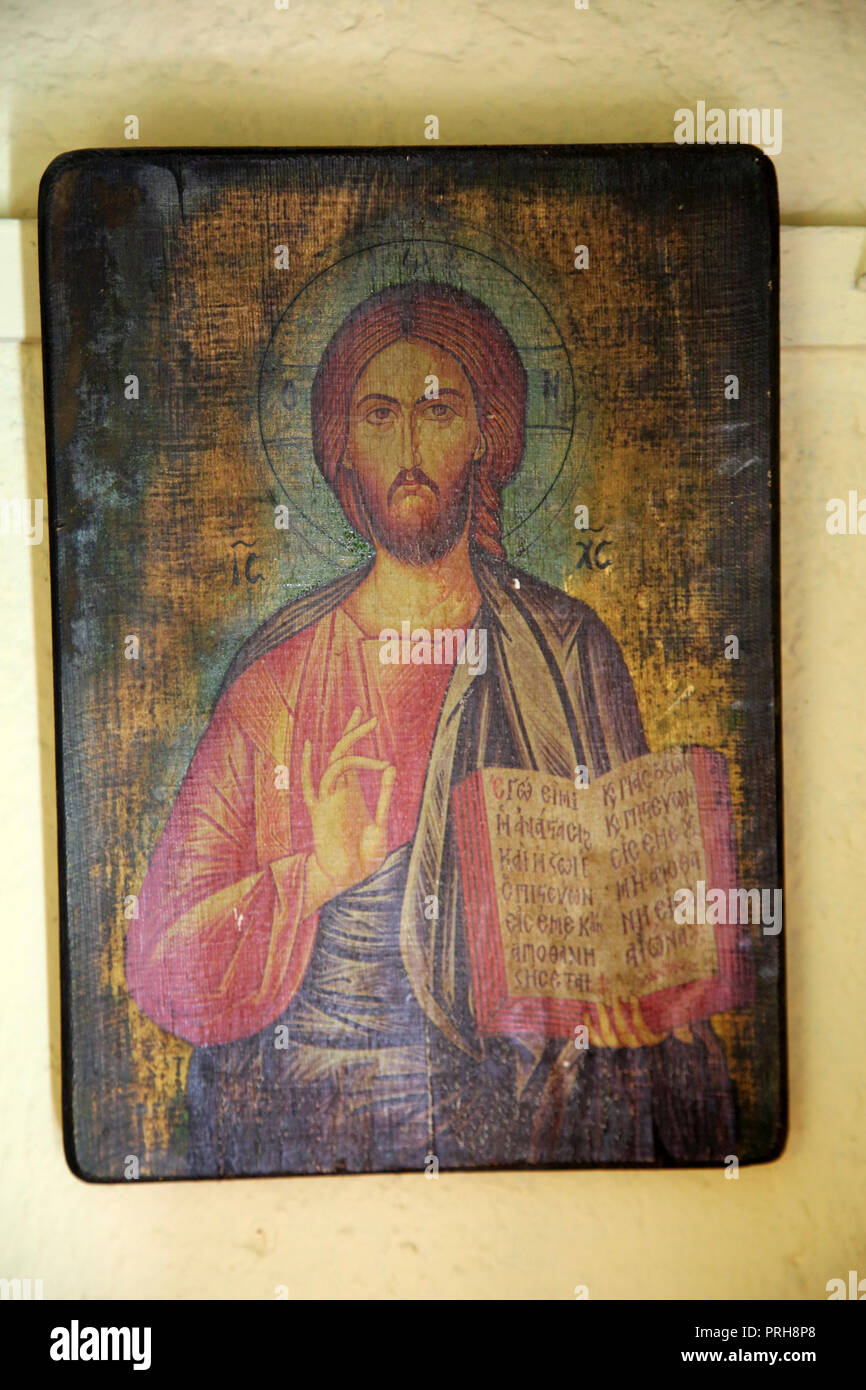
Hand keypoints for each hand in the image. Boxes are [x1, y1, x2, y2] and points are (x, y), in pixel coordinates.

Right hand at [300, 707, 395, 910]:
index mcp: (352, 790)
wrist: (348, 879)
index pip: (351, 755)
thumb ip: (385, 796)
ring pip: (332, 765)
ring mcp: (326, 799)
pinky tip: (312, 748)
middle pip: (341, 752)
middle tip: (369, 718)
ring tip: (374, 752)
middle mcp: (338, 790)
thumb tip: (390, 766)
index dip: (356, 734)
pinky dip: (308, 766)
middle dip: (353, 733)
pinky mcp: (318, 812)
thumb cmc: (365, 855)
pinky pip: (309, 786)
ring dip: (351, 753)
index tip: (367, 718)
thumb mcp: (381, 823)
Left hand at [586, 996, 692, 1048]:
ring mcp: (619, 1042)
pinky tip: (585, 1013)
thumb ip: (679, 1023)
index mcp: (651, 1038)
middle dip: (618, 1015)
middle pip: (624, 1035)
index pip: (643, 1031)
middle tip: (614, 995)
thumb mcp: (671, 1016)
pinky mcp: (605, 1039)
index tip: (632, 996)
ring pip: (609, 1039)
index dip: (636, 1015)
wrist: (646, 1015)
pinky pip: (595, 1039)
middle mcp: (634, 1043)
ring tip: (601, 1003)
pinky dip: (587, 1028)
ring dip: (603, 1020)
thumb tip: (689, 1036)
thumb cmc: (660, 1012)